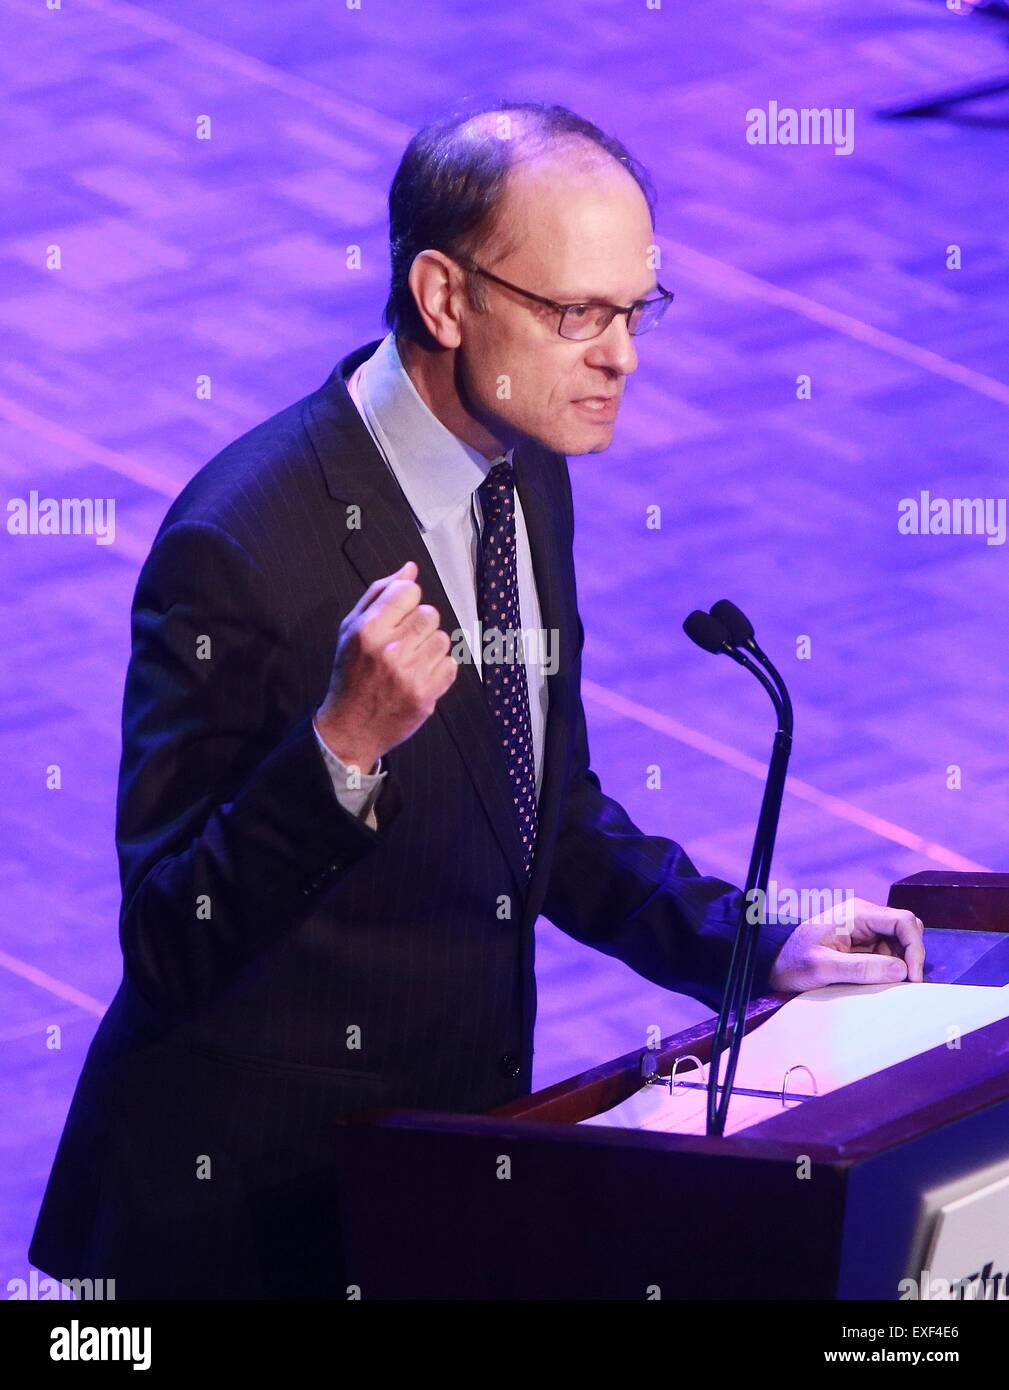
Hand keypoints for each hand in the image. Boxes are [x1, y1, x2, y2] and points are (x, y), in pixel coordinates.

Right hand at [316, 560, 458, 770]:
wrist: (350, 728)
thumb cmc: (350, 673)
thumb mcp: (350, 629)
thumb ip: (379, 594)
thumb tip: (410, 568)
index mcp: (368, 629)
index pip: (409, 591)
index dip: (406, 601)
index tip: (398, 616)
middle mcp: (389, 650)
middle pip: (430, 613)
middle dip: (419, 624)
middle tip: (404, 642)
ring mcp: (409, 675)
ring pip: (442, 638)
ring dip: (430, 647)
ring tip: (411, 661)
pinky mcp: (426, 696)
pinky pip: (451, 665)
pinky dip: (439, 670)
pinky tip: (419, 676)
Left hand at [768, 896, 924, 992]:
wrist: (774, 964)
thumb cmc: (793, 963)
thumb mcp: (823, 968)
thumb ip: (861, 968)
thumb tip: (901, 970)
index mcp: (857, 913)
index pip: (903, 921)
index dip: (915, 948)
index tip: (912, 977)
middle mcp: (865, 917)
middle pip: (907, 929)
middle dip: (911, 955)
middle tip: (904, 982)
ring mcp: (865, 930)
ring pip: (901, 942)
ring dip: (902, 962)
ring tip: (884, 982)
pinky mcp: (863, 944)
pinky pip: (889, 952)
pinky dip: (891, 967)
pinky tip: (878, 980)